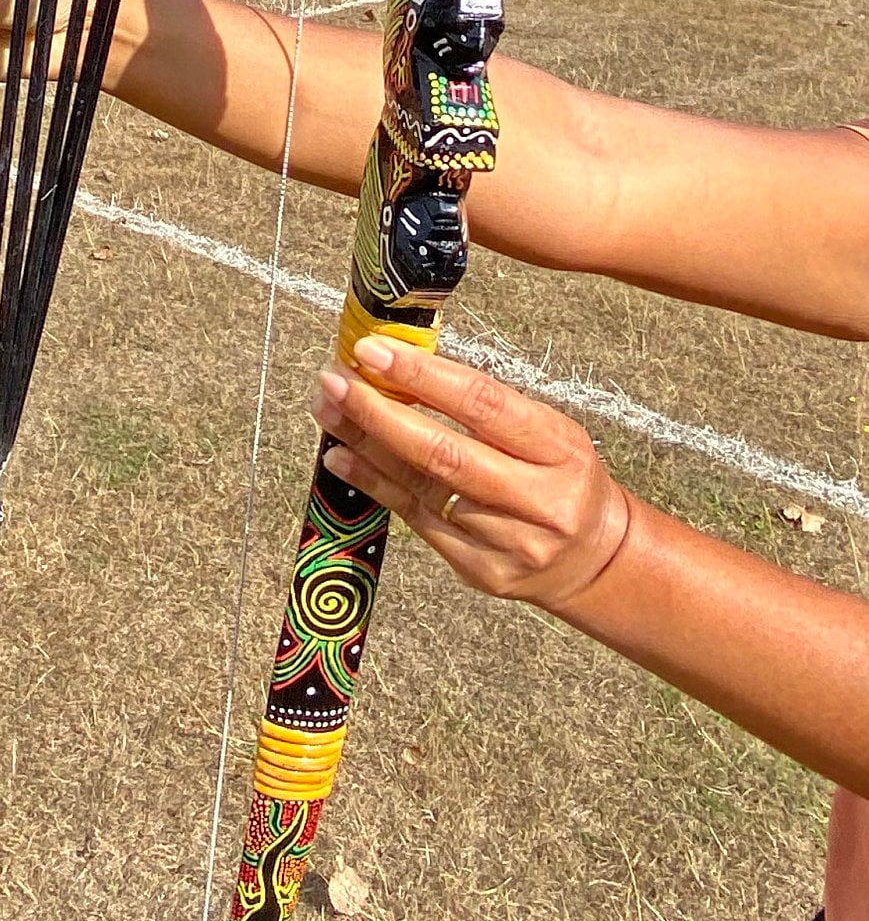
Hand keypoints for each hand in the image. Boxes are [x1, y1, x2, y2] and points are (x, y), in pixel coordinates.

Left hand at [311, 334, 631, 610]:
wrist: (592, 557)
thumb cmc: (560, 478)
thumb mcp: (547, 432)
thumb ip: (485, 406)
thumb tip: (404, 368)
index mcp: (560, 450)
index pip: (483, 404)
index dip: (423, 374)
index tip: (373, 350)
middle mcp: (537, 499)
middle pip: (445, 452)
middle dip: (379, 412)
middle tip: (335, 380)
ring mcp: (507, 541)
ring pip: (422, 487)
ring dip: (365, 444)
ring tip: (327, 410)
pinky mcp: (478, 569)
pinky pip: (415, 520)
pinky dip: (373, 484)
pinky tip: (342, 457)